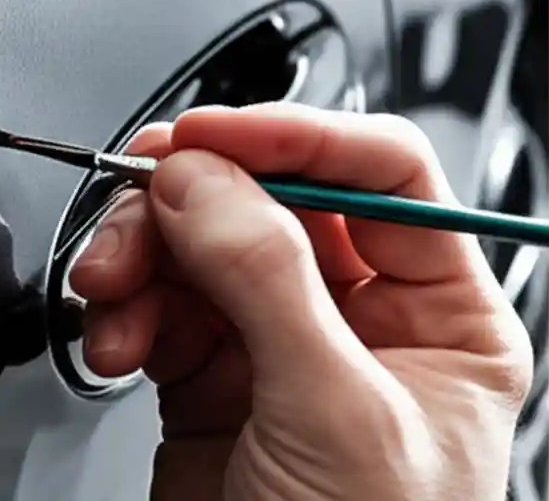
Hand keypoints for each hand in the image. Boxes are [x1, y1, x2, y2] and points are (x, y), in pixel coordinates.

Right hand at [70, 103, 532, 499]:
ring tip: (111, 292)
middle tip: (138, 203)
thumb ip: (268, 280)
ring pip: (198, 243)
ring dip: (140, 255)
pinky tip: (114, 342)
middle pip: (269, 198)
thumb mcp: (336, 413)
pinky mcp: (205, 374)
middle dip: (192, 199)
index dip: (295, 136)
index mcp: (438, 316)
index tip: (212, 135)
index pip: (377, 174)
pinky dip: (122, 309)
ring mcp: (275, 342)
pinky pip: (155, 301)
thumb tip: (202, 178)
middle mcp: (358, 318)